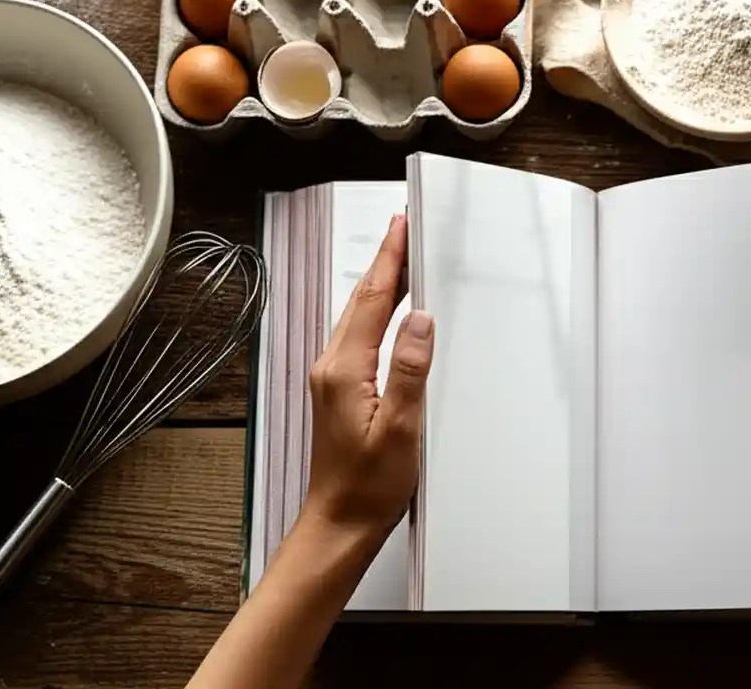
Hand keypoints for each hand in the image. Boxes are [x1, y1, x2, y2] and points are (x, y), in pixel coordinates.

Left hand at [302, 214, 434, 536]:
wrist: (339, 523)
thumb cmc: (368, 487)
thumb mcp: (400, 429)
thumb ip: (410, 370)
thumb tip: (420, 321)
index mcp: (344, 371)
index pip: (372, 301)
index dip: (390, 261)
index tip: (401, 227)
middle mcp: (330, 368)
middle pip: (361, 301)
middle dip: (384, 262)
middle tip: (404, 229)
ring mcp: (331, 379)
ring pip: (357, 317)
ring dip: (380, 285)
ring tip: (401, 258)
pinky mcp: (337, 391)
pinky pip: (358, 337)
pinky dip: (375, 313)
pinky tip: (389, 313)